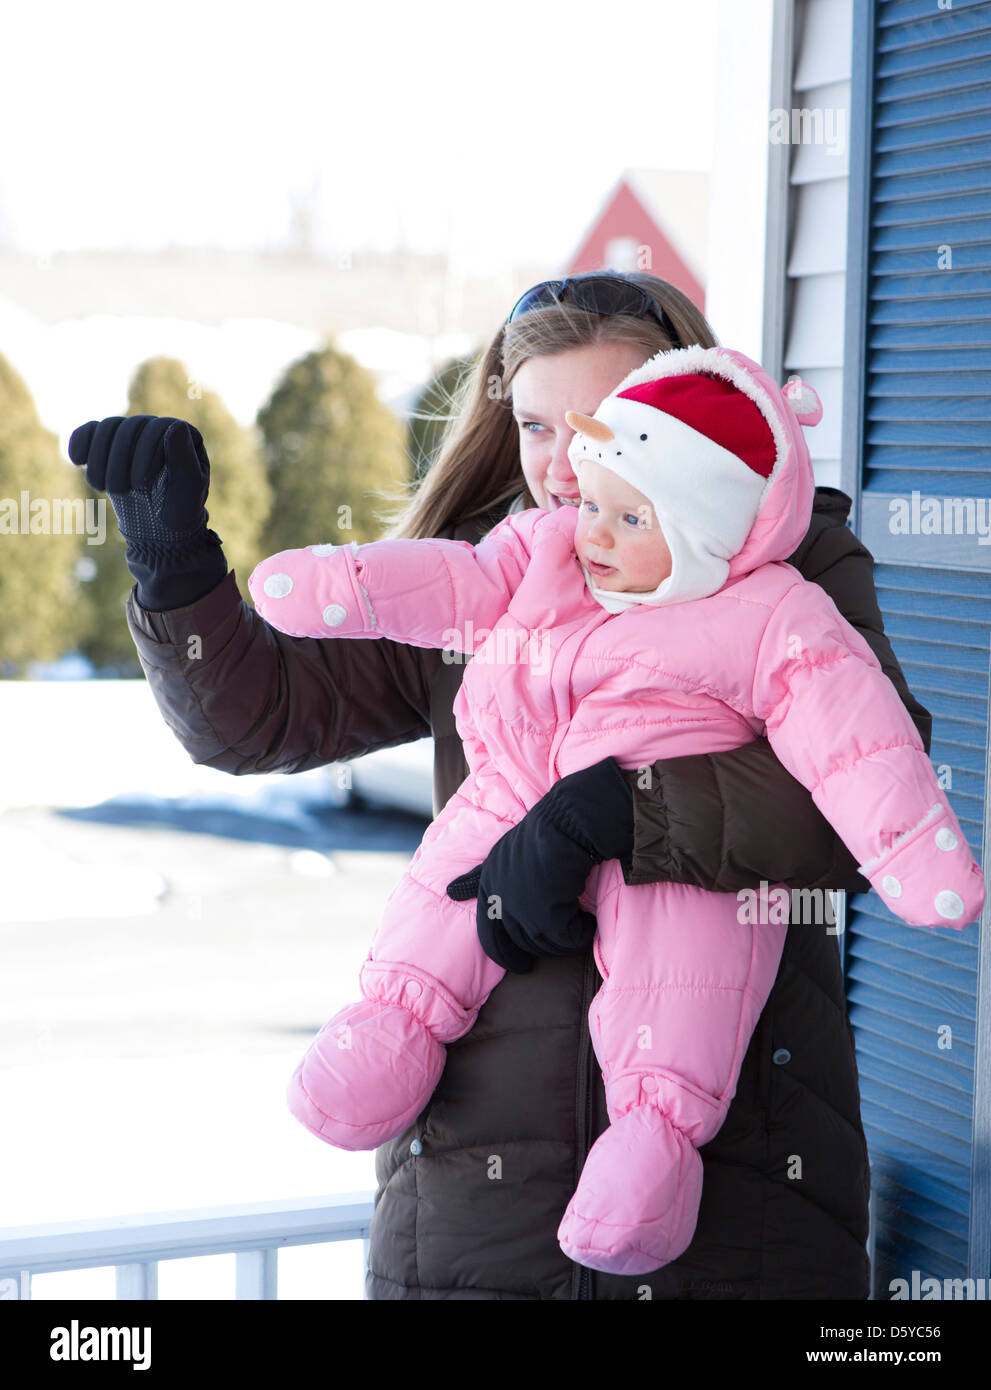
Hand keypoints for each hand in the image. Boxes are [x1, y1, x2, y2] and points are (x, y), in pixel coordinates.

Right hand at [68, 415, 212, 545]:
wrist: (159, 529)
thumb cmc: (179, 510)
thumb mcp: (188, 489)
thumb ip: (184, 458)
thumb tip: (175, 425)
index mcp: (183, 435)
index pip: (157, 427)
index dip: (144, 453)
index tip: (141, 483)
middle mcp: (157, 429)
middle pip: (129, 426)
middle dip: (119, 460)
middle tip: (119, 490)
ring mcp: (132, 435)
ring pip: (108, 428)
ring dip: (99, 458)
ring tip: (102, 487)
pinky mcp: (110, 446)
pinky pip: (89, 431)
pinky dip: (80, 443)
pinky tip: (78, 461)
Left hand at [446, 758, 634, 972]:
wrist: (565, 825)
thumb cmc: (539, 835)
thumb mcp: (499, 855)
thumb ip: (477, 878)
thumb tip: (449, 893)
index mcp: (488, 888)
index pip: (490, 936)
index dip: (507, 955)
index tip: (523, 967)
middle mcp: (501, 901)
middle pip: (524, 943)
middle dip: (546, 945)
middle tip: (566, 937)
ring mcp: (523, 910)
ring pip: (547, 944)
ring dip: (566, 940)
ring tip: (581, 924)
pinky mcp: (548, 915)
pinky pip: (568, 939)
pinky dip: (580, 934)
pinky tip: (588, 922)